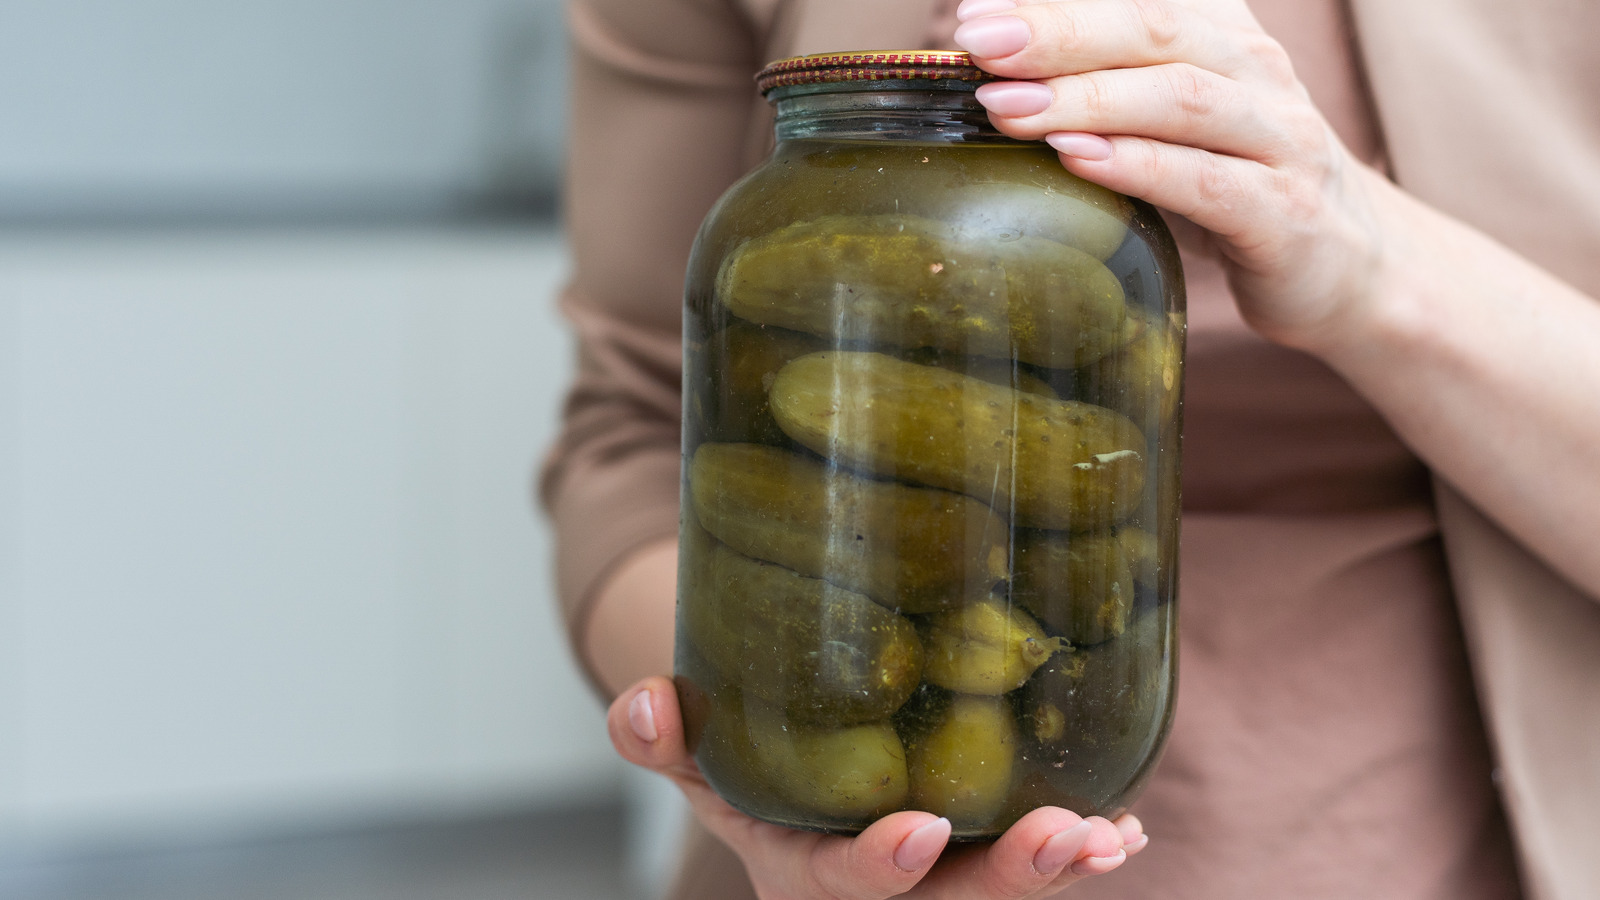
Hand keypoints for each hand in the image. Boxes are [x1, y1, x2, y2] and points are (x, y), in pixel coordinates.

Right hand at [609, 676, 1146, 898]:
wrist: (788, 790)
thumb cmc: (744, 769)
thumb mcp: (696, 757)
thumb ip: (663, 737)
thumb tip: (644, 703)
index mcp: (802, 872)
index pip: (839, 885)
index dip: (879, 866)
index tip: (921, 831)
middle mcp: (877, 893)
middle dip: (1009, 878)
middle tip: (1066, 837)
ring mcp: (933, 884)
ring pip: (999, 892)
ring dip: (1059, 868)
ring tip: (1111, 836)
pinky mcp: (976, 861)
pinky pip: (1030, 868)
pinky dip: (1078, 852)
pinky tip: (1124, 828)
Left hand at [954, 0, 1395, 351]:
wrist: (1346, 267)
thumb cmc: (1233, 184)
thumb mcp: (1171, 119)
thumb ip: (1106, 85)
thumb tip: (996, 71)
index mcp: (1223, 35)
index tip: (974, 9)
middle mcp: (1257, 71)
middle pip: (1154, 30)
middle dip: (1059, 31)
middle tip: (978, 41)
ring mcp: (1279, 140)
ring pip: (1179, 99)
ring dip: (1085, 98)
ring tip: (1007, 107)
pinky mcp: (1284, 213)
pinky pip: (1206, 181)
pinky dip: (1138, 165)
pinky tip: (1077, 161)